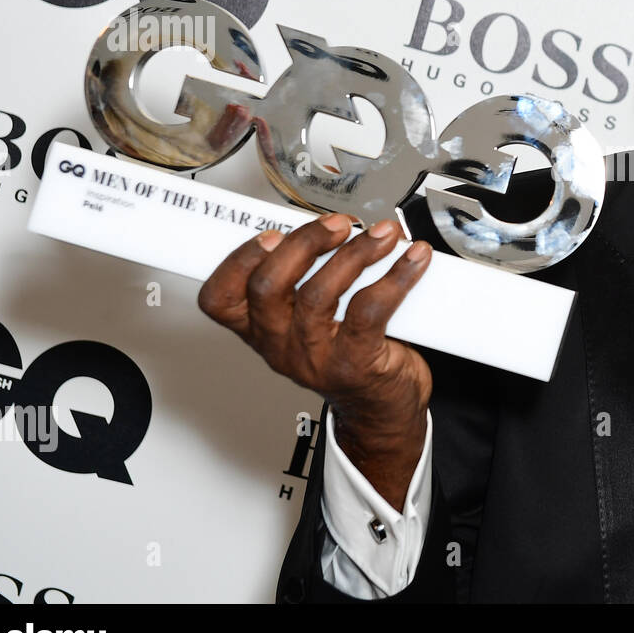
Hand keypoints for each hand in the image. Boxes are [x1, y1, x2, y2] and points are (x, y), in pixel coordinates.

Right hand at [198, 213, 432, 508]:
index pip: (220, 299)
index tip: (269, 233)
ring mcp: (314, 358)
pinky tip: (414, 261)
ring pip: (319, 294)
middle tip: (338, 224)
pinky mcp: (355, 364)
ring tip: (383, 236)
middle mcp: (279, 345)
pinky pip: (371, 310)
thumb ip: (314, 274)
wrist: (382, 408)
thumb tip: (342, 225)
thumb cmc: (349, 355)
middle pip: (268, 286)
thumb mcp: (314, 318)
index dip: (237, 261)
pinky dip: (397, 277)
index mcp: (260, 329)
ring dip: (355, 254)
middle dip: (304, 242)